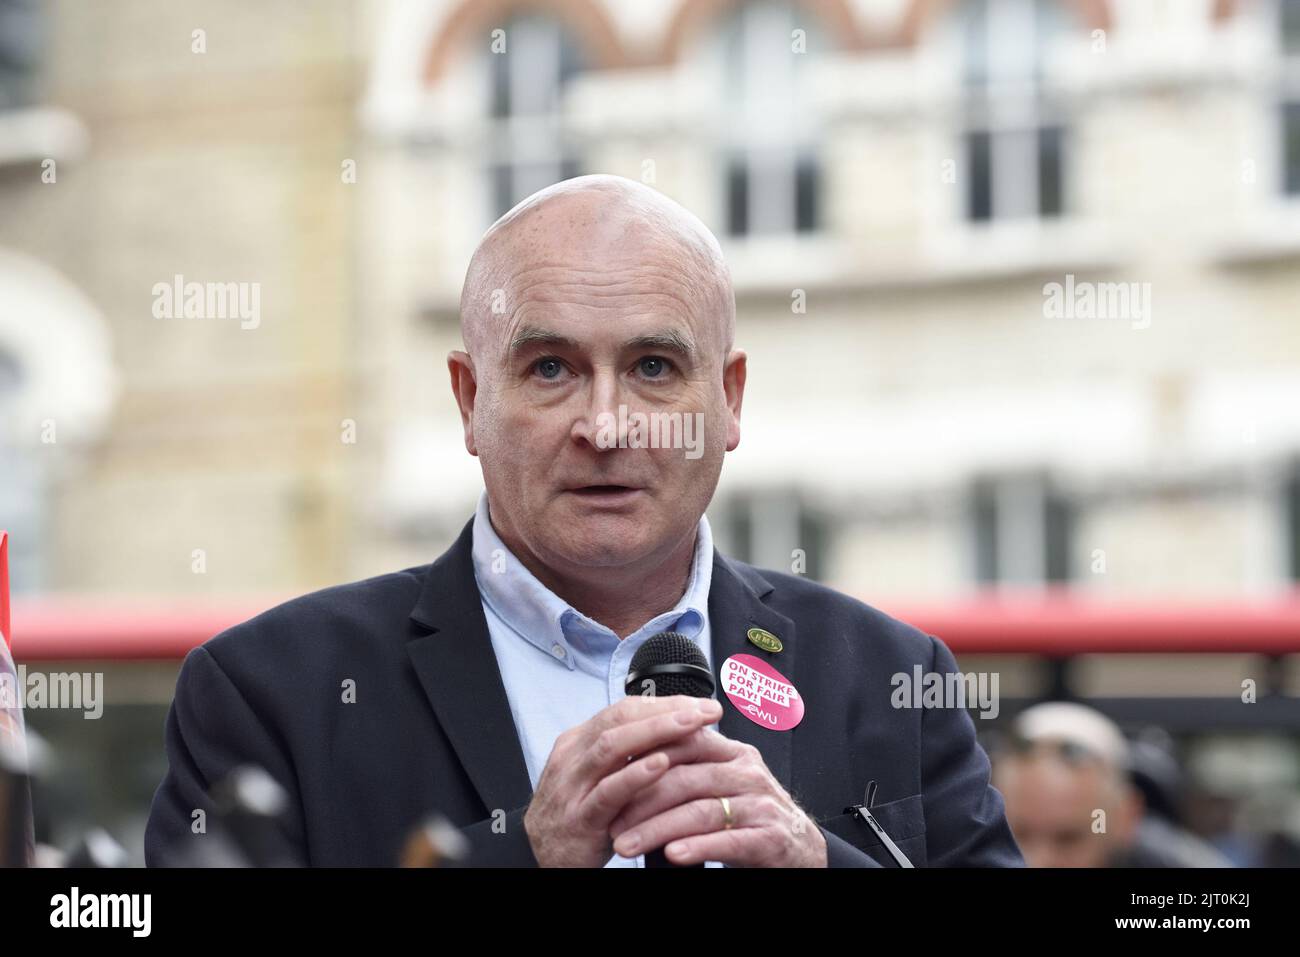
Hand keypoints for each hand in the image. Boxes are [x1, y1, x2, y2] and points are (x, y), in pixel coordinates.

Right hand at [523, 695, 724, 866]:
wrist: (543, 859)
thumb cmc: (580, 815)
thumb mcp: (597, 776)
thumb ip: (625, 754)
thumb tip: (672, 728)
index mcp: (578, 742)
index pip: (623, 710)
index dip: (664, 703)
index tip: (700, 704)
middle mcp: (573, 757)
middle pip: (619, 719)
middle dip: (665, 710)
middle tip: (704, 710)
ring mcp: (573, 786)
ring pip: (613, 746)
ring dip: (656, 732)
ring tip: (691, 726)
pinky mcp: (580, 818)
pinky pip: (608, 792)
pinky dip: (635, 775)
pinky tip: (662, 764)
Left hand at [608, 727, 827, 866]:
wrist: (800, 848)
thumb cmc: (750, 815)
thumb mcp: (721, 784)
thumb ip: (688, 768)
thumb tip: (630, 759)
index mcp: (731, 752)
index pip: (682, 744)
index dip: (642, 760)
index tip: (609, 779)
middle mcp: (747, 772)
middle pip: (685, 779)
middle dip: (641, 801)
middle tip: (610, 822)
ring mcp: (760, 803)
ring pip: (700, 811)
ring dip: (657, 830)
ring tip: (626, 845)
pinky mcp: (770, 837)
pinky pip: (727, 840)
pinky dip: (696, 847)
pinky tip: (670, 854)